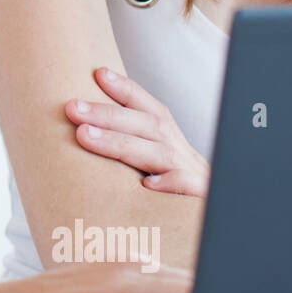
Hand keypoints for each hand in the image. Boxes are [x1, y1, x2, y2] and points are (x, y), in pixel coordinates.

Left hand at [65, 66, 209, 197]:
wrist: (218, 219)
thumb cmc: (176, 195)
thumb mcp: (156, 169)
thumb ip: (131, 152)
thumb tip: (86, 133)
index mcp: (171, 142)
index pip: (149, 109)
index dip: (126, 89)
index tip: (98, 73)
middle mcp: (182, 153)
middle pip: (148, 125)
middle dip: (107, 114)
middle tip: (73, 108)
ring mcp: (193, 175)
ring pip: (158, 153)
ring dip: (120, 142)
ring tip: (85, 135)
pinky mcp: (200, 198)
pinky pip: (186, 187)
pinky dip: (169, 183)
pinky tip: (147, 184)